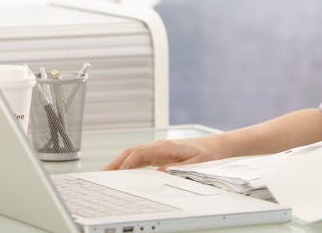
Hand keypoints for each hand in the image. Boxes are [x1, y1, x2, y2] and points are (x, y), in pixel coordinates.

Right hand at [104, 135, 225, 170]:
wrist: (218, 146)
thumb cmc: (208, 153)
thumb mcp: (195, 164)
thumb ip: (177, 169)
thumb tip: (159, 173)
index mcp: (166, 147)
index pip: (140, 153)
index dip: (127, 163)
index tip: (117, 173)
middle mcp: (160, 146)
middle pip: (133, 152)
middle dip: (117, 162)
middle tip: (103, 173)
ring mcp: (160, 150)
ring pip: (135, 155)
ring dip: (121, 163)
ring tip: (108, 174)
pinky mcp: (162, 154)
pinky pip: (142, 158)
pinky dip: (131, 164)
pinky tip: (124, 172)